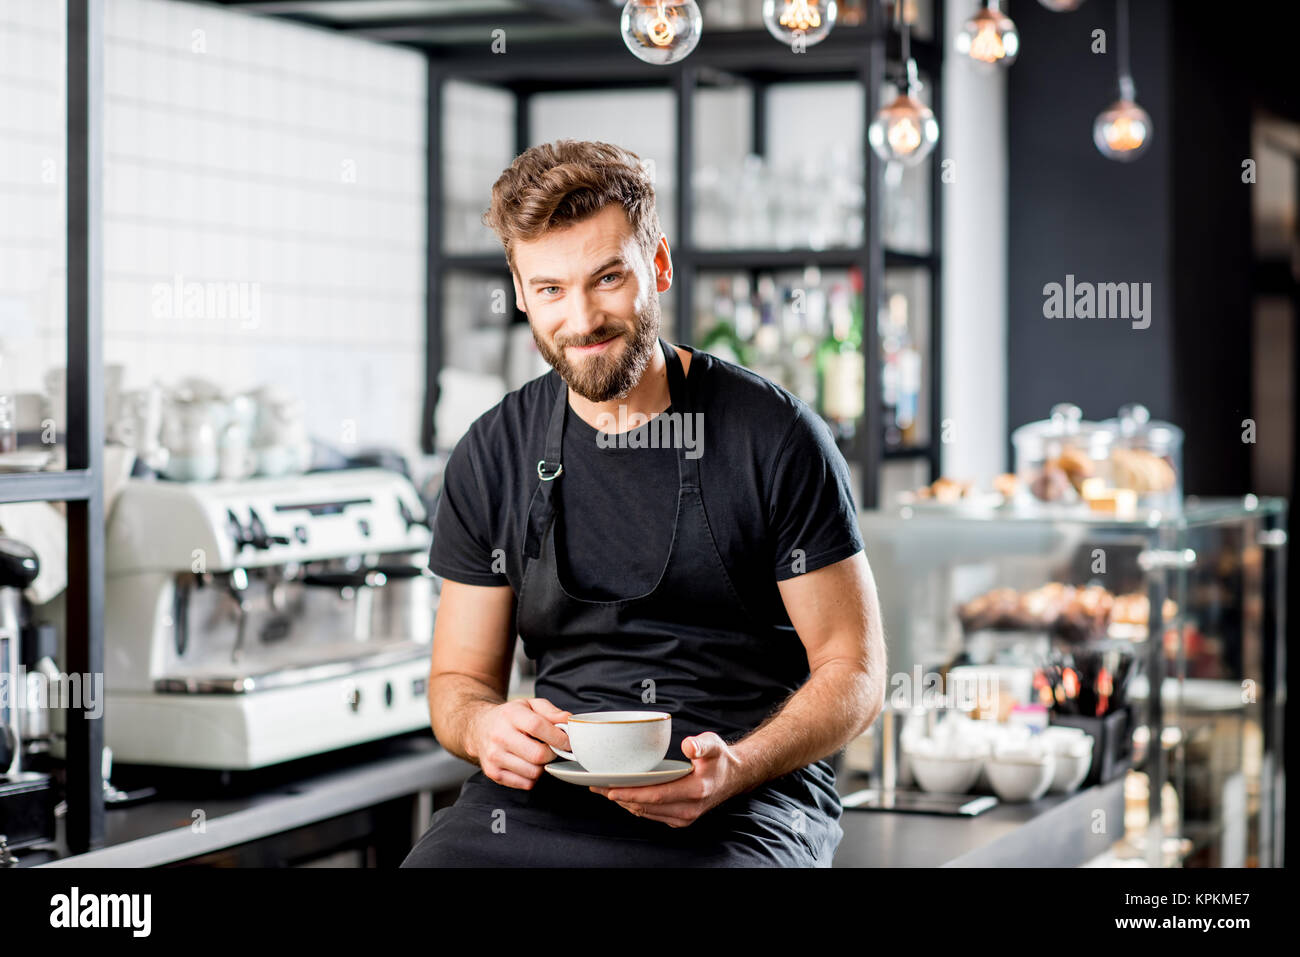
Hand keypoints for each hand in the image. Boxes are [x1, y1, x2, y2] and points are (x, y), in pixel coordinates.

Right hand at [469, 697, 570, 789]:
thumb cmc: (509, 717)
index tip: (567, 741)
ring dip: (543, 766)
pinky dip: (533, 777)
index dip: (557, 737)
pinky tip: (528, 764)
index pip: (537, 726)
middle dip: (553, 754)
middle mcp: (499, 736)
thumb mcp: (530, 705)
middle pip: (537, 755)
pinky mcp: (493, 773)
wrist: (479, 728)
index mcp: (511, 715)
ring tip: (538, 755)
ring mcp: (494, 756)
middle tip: (554, 749)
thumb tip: (568, 721)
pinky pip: (525, 783)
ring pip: (533, 772)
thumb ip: (551, 712)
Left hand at [590, 732, 747, 826]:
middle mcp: (688, 809)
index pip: (657, 795)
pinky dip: (634, 805)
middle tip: (595, 786)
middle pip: (646, 806)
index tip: (610, 788)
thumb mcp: (714, 745)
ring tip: (601, 790)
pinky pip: (651, 814)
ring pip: (645, 812)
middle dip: (619, 797)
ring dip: (623, 802)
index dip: (632, 793)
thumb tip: (689, 745)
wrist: (732, 778)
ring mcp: (683, 817)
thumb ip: (702, 744)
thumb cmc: (719, 759)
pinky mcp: (679, 819)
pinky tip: (620, 796)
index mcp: (695, 791)